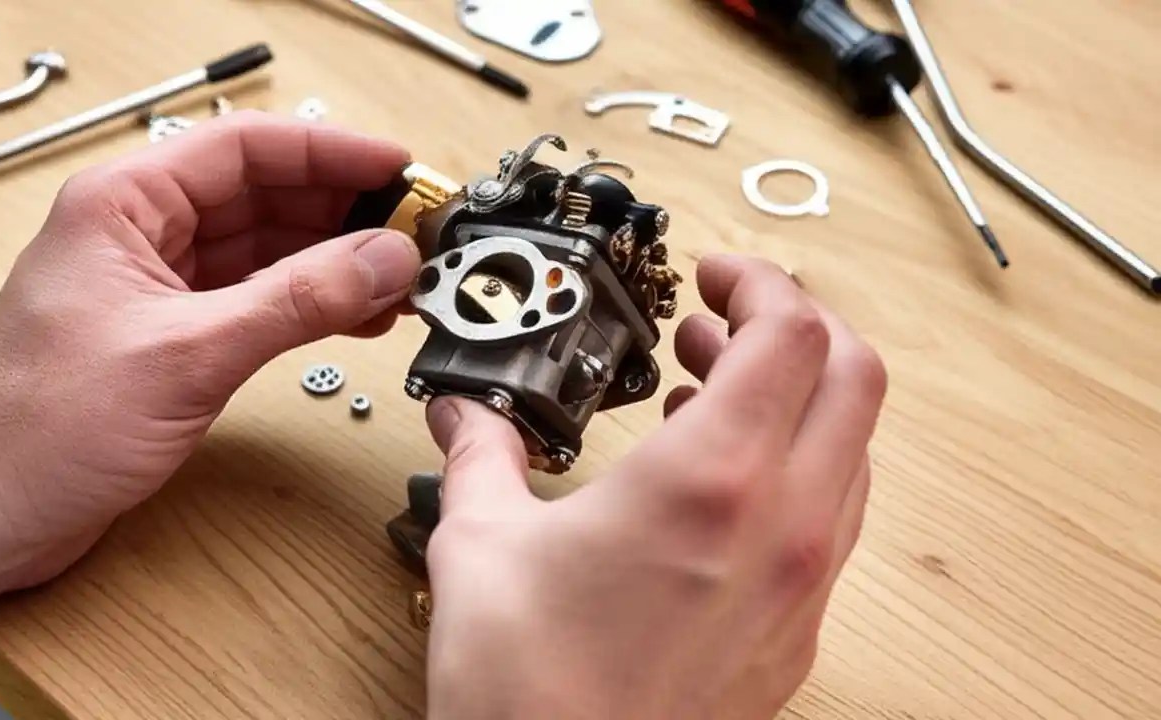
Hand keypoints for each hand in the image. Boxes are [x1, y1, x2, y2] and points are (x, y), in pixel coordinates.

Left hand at [0, 112, 418, 593]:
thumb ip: (297, 301)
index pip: (246, 148)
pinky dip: (311, 305)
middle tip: (413, 231)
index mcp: (125, 205)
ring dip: (335, 262)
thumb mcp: (188, 352)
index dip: (330, 152)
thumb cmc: (40, 425)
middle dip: (342, 211)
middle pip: (264, 195)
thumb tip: (384, 259)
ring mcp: (161, 288)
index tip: (396, 169)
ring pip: (267, 250)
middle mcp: (144, 235)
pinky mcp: (175, 337)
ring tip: (400, 279)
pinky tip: (357, 316)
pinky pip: (260, 300)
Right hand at [422, 256, 886, 718]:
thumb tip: (464, 417)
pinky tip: (719, 478)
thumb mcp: (483, 546)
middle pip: (851, 376)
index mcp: (713, 481)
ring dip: (796, 396)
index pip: (791, 332)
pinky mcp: (795, 632)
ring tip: (711, 387)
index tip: (714, 275)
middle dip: (794, 324)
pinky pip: (831, 514)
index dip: (761, 281)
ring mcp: (802, 584)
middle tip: (719, 317)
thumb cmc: (531, 695)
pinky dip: (796, 464)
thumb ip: (481, 458)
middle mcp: (783, 527)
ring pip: (852, 446)